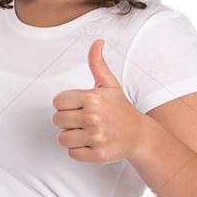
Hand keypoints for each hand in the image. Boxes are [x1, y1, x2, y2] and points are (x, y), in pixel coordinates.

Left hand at [52, 39, 146, 163]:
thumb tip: (97, 42)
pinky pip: (72, 153)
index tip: (78, 106)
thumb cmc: (120, 109)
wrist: (139, 135)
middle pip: (57, 120)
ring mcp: (96, 137)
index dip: (65, 104)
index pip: (57, 102)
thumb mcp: (109, 84)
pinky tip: (91, 143)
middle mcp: (93, 117)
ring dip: (72, 136)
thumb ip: (97, 63)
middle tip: (83, 120)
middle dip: (68, 120)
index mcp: (92, 98)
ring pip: (62, 138)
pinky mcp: (97, 155)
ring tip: (86, 132)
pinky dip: (79, 150)